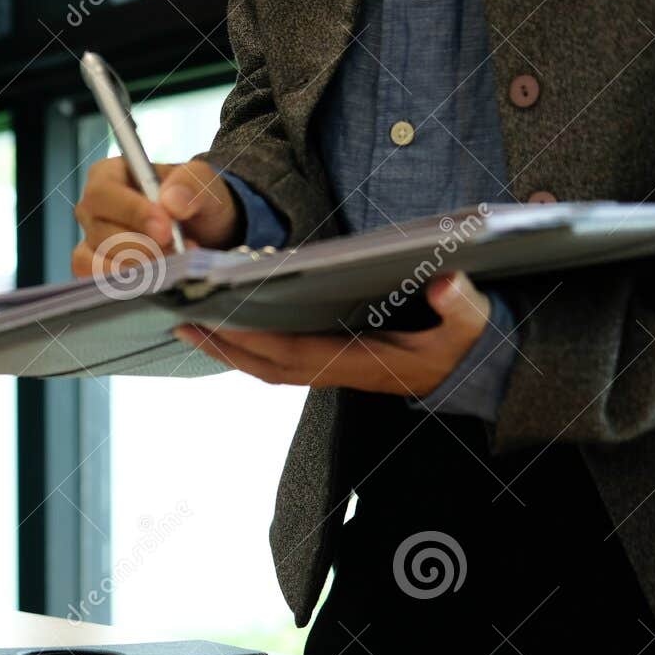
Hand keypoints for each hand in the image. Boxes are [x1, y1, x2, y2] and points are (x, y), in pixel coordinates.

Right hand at [71, 156, 238, 277]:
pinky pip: (97, 282)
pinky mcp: (96, 270)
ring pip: (95, 261)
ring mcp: (91, 241)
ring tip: (172, 266)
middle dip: (141, 248)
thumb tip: (172, 203)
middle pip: (99, 232)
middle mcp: (92, 209)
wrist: (201, 230)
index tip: (165, 230)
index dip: (132, 213)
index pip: (103, 193)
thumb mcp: (201, 181)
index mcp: (108, 175)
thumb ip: (191, 184)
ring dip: (136, 269)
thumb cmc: (192, 199)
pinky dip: (127, 286)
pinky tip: (155, 281)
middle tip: (178, 252)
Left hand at [174, 272, 493, 396]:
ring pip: (267, 363)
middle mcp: (336, 370)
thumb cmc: (464, 347)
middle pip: (266, 363)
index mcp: (360, 364)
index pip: (294, 354)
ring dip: (228, 347)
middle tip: (180, 322)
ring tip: (188, 324)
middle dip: (224, 345)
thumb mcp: (474, 327)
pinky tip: (226, 325)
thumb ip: (463, 308)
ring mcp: (329, 368)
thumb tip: (445, 283)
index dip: (253, 341)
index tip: (217, 321)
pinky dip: (248, 345)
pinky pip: (278, 356)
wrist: (469, 372)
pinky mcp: (329, 359)